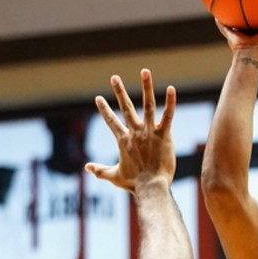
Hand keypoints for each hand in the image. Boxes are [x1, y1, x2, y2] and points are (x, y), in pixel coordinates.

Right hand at [88, 69, 175, 191]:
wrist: (151, 187)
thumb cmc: (134, 183)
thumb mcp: (114, 176)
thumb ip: (100, 170)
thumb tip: (86, 167)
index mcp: (123, 140)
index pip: (111, 121)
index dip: (104, 109)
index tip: (98, 98)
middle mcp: (135, 132)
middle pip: (126, 107)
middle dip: (119, 91)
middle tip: (114, 77)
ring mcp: (149, 132)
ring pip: (147, 105)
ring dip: (146, 87)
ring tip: (145, 71)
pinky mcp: (164, 135)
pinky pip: (167, 115)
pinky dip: (170, 102)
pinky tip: (171, 88)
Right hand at [217, 12, 257, 62]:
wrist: (252, 54)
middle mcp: (250, 31)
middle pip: (248, 19)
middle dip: (247, 11)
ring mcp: (240, 33)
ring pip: (235, 22)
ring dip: (232, 15)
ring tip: (229, 3)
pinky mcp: (231, 35)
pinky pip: (223, 26)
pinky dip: (219, 21)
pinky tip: (216, 13)